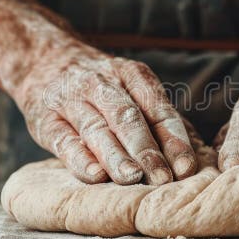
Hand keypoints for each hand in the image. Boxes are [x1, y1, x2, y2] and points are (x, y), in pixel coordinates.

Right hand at [12, 44, 197, 184]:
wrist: (43, 60)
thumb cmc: (103, 88)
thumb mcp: (131, 88)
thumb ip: (157, 118)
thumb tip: (194, 156)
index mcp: (132, 75)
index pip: (158, 109)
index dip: (173, 139)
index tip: (186, 168)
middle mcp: (101, 84)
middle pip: (127, 118)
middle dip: (147, 150)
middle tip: (163, 179)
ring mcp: (71, 100)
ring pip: (97, 130)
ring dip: (117, 157)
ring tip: (133, 179)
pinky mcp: (45, 120)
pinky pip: (64, 141)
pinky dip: (80, 159)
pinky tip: (95, 176)